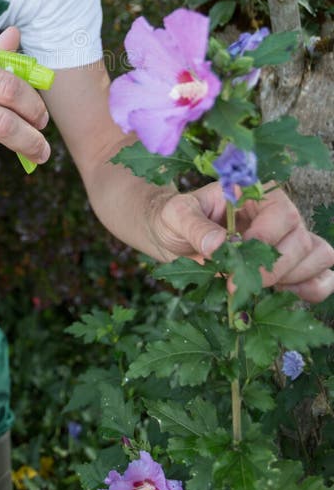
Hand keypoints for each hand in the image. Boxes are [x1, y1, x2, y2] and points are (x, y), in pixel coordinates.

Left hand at [152, 182, 333, 302]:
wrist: (171, 235)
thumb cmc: (175, 218)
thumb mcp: (177, 215)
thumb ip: (196, 226)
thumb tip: (219, 244)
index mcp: (256, 193)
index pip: (281, 215)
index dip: (264, 242)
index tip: (235, 266)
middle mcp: (279, 214)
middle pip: (303, 241)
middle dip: (274, 270)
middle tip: (238, 286)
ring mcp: (288, 239)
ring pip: (318, 257)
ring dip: (293, 280)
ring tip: (254, 289)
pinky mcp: (289, 265)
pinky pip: (320, 277)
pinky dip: (309, 290)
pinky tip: (280, 296)